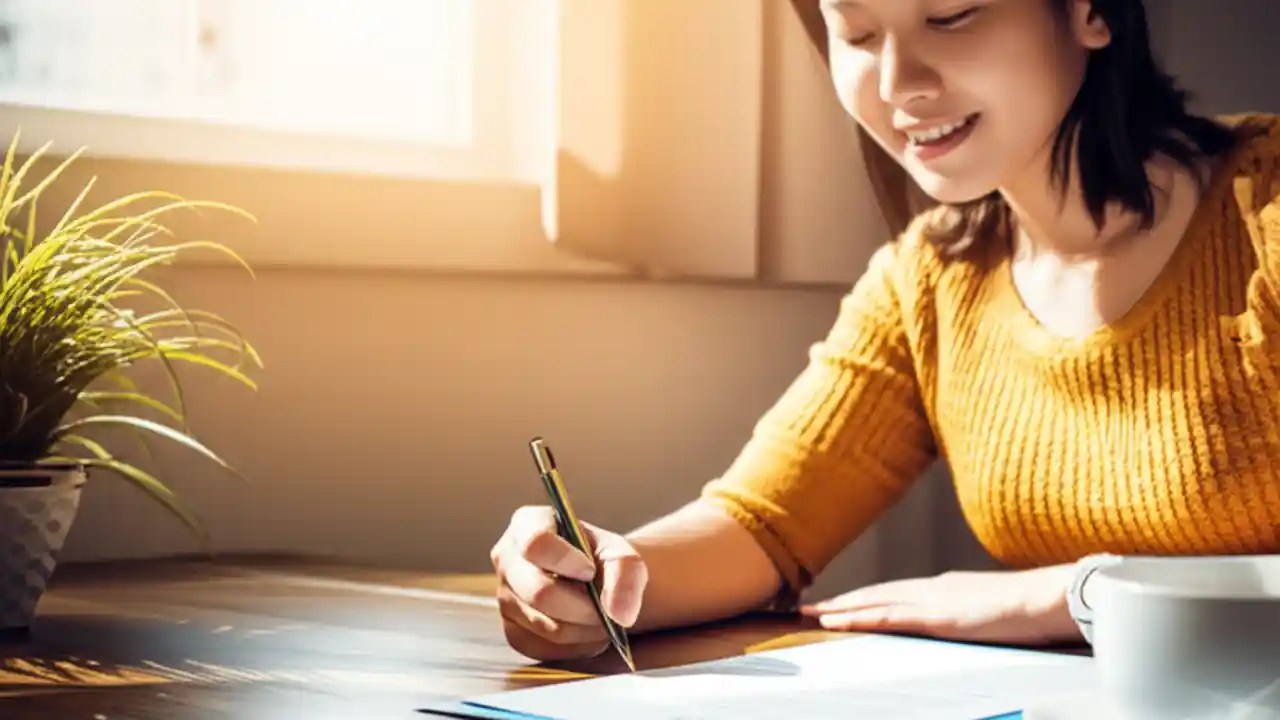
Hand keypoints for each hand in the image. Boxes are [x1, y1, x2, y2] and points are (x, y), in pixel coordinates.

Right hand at [490, 506, 648, 660]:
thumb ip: (626, 576)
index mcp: (527, 524)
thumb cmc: (602, 561)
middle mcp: (506, 559)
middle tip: (606, 608)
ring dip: (585, 629)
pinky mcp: (512, 631)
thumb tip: (620, 614)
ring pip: (546, 625)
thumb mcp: (621, 555)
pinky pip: (545, 648)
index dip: (565, 561)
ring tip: (602, 618)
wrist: (594, 584)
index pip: (535, 543)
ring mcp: (504, 597)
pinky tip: (587, 631)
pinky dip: (577, 646)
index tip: (590, 571)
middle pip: (540, 592)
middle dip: (584, 607)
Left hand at [799, 566, 1080, 645]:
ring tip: (813, 613)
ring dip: (841, 608)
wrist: (1053, 598)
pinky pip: (888, 617)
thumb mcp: (995, 611)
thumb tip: (968, 619)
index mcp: (947, 587)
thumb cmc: (1034, 608)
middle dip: (844, 600)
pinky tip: (838, 621)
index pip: (896, 592)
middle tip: (812, 606)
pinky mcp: (937, 616)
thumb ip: (976, 613)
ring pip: (875, 603)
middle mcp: (933, 587)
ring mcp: (933, 600)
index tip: (841, 601)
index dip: (866, 597)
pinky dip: (859, 618)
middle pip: (877, 593)